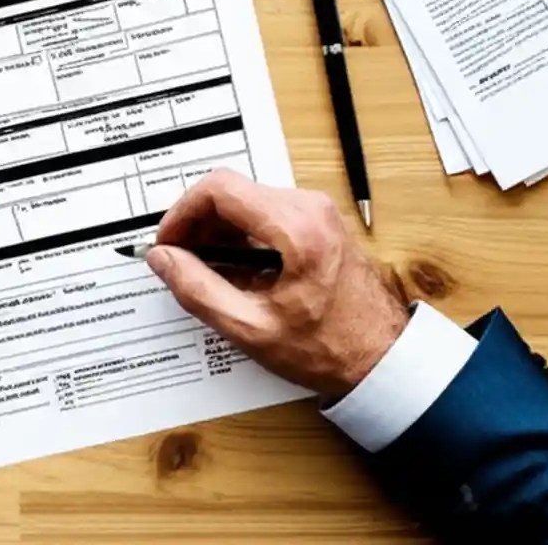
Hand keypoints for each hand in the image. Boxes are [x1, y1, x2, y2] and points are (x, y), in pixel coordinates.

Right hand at [144, 169, 407, 397]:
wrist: (383, 358)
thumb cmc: (329, 349)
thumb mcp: (251, 328)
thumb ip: (198, 290)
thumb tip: (164, 260)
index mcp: (296, 229)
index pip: (219, 189)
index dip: (182, 213)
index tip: (168, 242)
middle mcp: (310, 208)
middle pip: (231, 191)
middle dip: (196, 222)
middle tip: (178, 259)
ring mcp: (317, 212)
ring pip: (246, 200)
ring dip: (217, 229)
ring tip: (203, 270)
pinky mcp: (319, 222)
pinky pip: (266, 212)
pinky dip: (239, 234)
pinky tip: (231, 269)